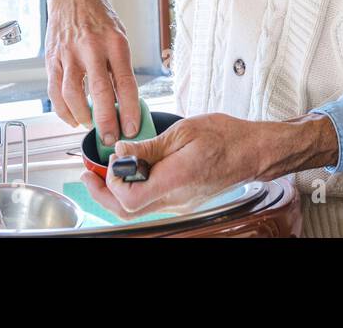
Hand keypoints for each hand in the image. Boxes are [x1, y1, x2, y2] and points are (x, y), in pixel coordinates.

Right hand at [44, 0, 141, 145]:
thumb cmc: (99, 18)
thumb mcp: (119, 36)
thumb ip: (120, 67)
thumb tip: (125, 104)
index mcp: (115, 42)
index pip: (125, 82)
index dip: (129, 109)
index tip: (131, 128)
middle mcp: (91, 47)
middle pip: (100, 92)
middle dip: (106, 121)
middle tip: (111, 138)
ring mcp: (69, 53)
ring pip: (72, 94)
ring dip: (82, 117)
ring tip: (90, 127)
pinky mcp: (52, 58)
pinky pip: (55, 90)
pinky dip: (63, 109)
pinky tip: (72, 117)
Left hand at [93, 111, 336, 216]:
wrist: (253, 152)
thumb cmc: (226, 137)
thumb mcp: (184, 131)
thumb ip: (149, 146)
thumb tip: (121, 151)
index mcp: (176, 180)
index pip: (130, 200)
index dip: (112, 183)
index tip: (112, 161)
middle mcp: (176, 200)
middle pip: (128, 212)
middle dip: (102, 195)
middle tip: (89, 176)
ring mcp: (179, 203)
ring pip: (137, 210)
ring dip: (116, 193)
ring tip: (105, 172)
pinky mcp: (182, 200)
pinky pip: (150, 202)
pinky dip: (134, 190)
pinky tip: (130, 172)